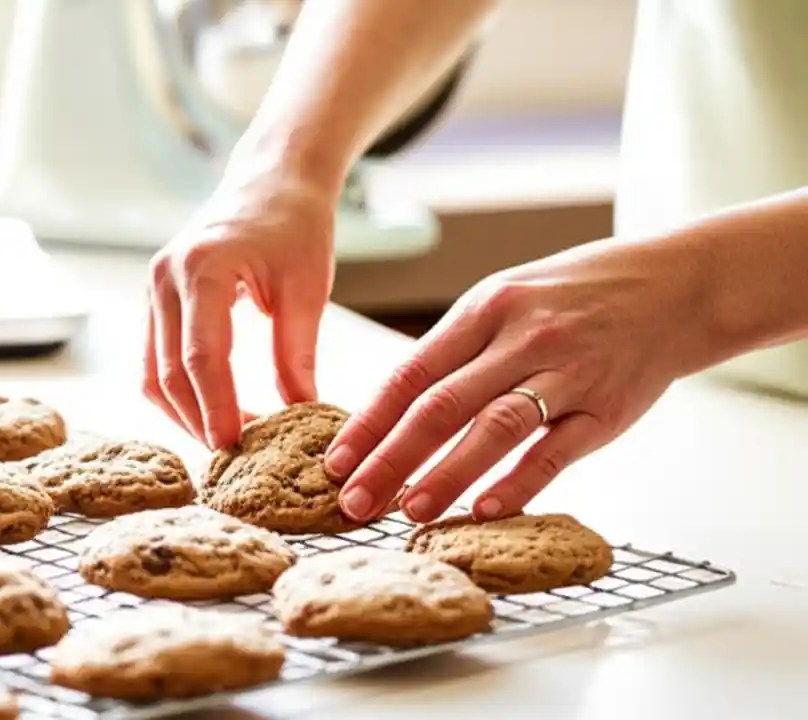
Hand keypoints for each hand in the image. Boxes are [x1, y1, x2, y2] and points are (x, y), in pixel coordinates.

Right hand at [144, 173, 335, 448]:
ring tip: (225, 440)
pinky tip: (210, 412)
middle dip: (199, 419)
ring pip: (152, 373)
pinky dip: (177, 392)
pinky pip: (153, 360)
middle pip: (169, 372)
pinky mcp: (155, 300)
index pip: (201, 356)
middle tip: (237, 457)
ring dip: (183, 413)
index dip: (216, 408)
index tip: (234, 448)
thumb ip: (297, 355)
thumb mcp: (307, 289)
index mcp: (203, 268)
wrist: (271, 181)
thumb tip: (300, 417)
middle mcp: (165, 278)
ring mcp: (153, 288)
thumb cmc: (295, 226)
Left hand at [325, 236, 713, 522]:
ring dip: (446, 474)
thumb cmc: (574, 296)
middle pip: (441, 406)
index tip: (336, 462)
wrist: (677, 286)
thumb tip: (393, 406)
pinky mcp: (606, 408)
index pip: (411, 373)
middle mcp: (522, 339)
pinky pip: (556, 451)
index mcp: (485, 309)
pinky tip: (484, 509)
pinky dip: (518, 482)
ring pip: (494, 429)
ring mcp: (567, 373)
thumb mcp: (507, 297)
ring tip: (409, 509)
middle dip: (389, 459)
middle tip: (354, 503)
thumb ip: (457, 348)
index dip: (369, 421)